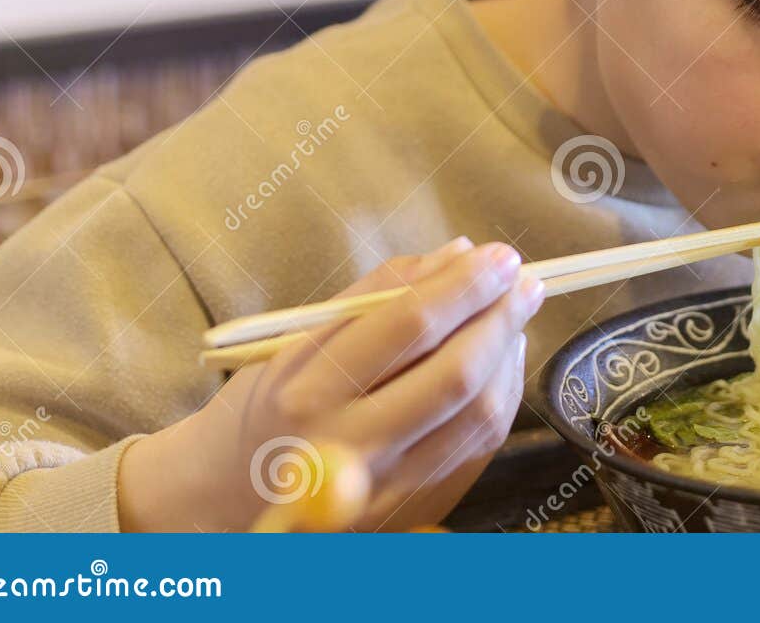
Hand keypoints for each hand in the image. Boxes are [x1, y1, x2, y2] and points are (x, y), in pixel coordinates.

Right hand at [118, 237, 542, 531]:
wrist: (234, 492)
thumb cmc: (274, 398)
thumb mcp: (304, 335)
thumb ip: (381, 290)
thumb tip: (459, 252)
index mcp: (309, 388)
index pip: (408, 324)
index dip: (465, 284)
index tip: (499, 254)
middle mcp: (346, 444)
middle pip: (453, 375)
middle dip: (500, 319)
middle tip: (525, 282)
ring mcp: (384, 485)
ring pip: (478, 415)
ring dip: (510, 356)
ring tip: (515, 315)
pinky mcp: (413, 506)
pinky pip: (478, 444)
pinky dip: (502, 393)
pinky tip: (502, 359)